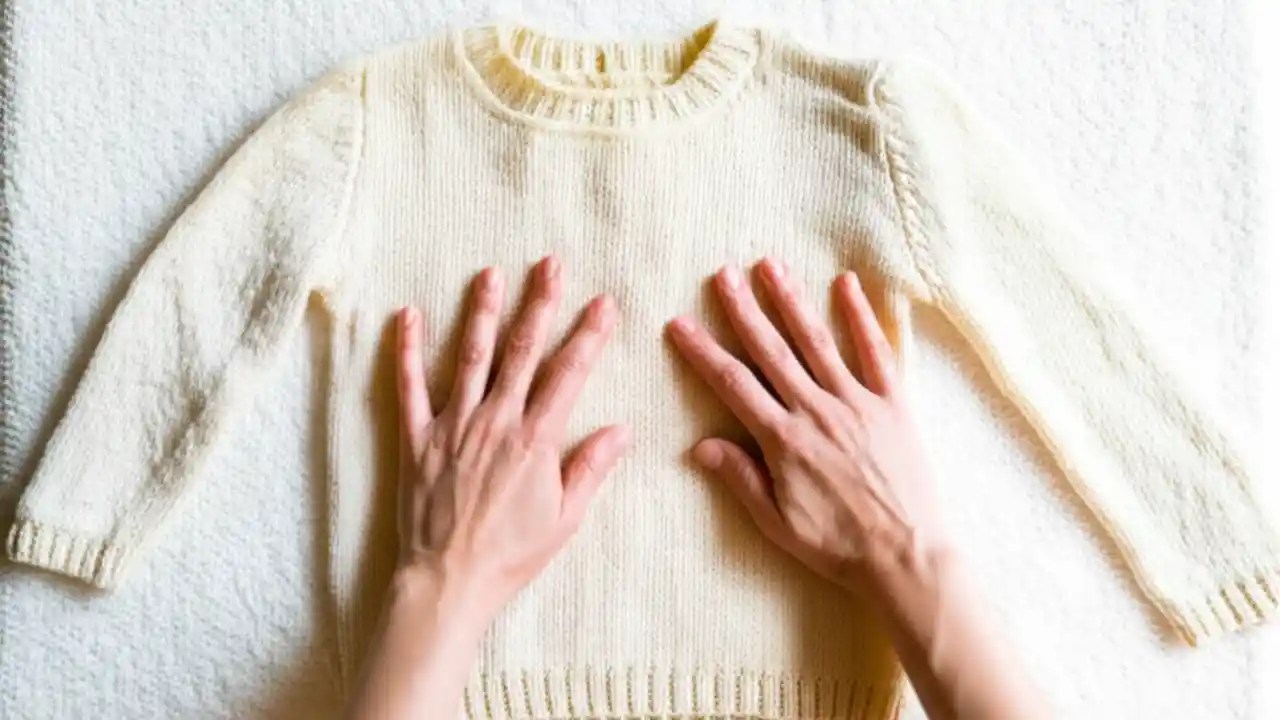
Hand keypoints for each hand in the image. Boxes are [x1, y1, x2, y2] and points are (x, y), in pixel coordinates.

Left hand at [347, 257, 629, 719]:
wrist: (448, 582)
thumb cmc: (511, 555)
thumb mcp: (566, 518)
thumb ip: (591, 468)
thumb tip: (621, 430)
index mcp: (536, 440)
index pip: (569, 374)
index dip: (589, 335)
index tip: (603, 303)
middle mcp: (496, 422)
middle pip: (522, 350)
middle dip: (539, 303)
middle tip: (551, 264)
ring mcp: (453, 426)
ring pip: (470, 356)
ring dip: (482, 311)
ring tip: (489, 273)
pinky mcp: (417, 439)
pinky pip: (410, 387)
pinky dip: (407, 350)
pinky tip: (408, 315)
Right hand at [668, 259, 1047, 719]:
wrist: (906, 557)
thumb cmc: (837, 546)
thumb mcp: (776, 522)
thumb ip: (740, 478)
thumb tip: (700, 445)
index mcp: (783, 440)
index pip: (733, 384)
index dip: (702, 352)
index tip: (679, 324)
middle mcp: (817, 411)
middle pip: (771, 351)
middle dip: (744, 310)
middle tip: (723, 275)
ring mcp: (857, 403)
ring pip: (817, 342)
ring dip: (790, 301)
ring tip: (770, 265)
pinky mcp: (894, 405)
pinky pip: (875, 352)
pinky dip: (860, 317)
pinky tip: (846, 285)